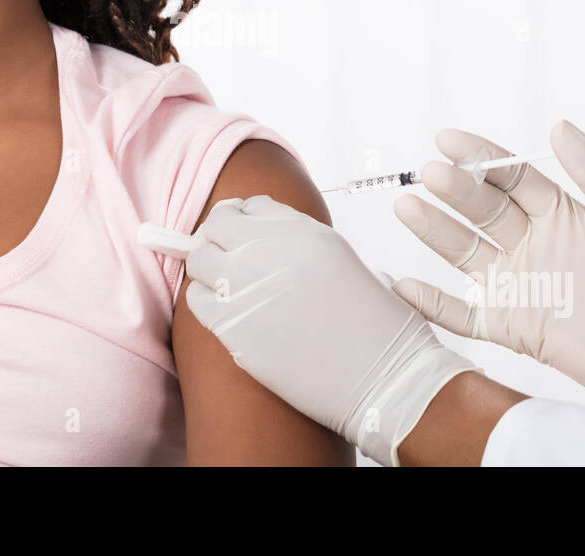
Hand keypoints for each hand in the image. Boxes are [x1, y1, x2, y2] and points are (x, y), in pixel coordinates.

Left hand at [144, 195, 481, 465]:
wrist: (387, 378)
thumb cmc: (379, 330)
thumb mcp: (346, 263)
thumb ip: (304, 249)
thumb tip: (269, 250)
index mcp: (306, 233)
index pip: (253, 206)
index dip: (244, 221)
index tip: (244, 236)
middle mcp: (273, 251)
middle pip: (218, 224)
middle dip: (217, 238)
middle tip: (223, 256)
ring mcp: (249, 286)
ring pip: (198, 258)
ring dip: (206, 268)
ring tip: (222, 286)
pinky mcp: (234, 327)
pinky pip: (197, 301)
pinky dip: (205, 302)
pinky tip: (223, 313)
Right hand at [391, 120, 584, 427]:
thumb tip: (557, 124)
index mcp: (559, 214)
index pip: (509, 177)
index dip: (478, 157)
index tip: (446, 140)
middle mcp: (532, 244)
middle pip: (482, 211)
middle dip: (454, 191)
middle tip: (429, 174)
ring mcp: (519, 285)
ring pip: (465, 253)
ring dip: (434, 232)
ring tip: (406, 207)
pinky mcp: (513, 328)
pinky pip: (463, 314)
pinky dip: (431, 303)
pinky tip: (401, 285)